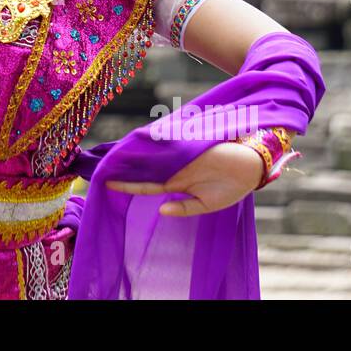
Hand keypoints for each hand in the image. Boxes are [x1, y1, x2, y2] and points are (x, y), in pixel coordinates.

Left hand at [105, 141, 264, 216]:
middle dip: (123, 166)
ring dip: (132, 152)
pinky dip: (150, 140)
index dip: (127, 185)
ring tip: (108, 152)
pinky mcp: (188, 142)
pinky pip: (165, 140)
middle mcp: (174, 168)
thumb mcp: (207, 205)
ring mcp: (179, 154)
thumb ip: (185, 208)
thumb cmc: (232, 187)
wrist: (252, 165)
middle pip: (143, 167)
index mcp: (177, 183)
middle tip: (97, 164)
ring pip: (150, 153)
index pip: (146, 185)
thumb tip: (161, 210)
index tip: (106, 185)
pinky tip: (133, 140)